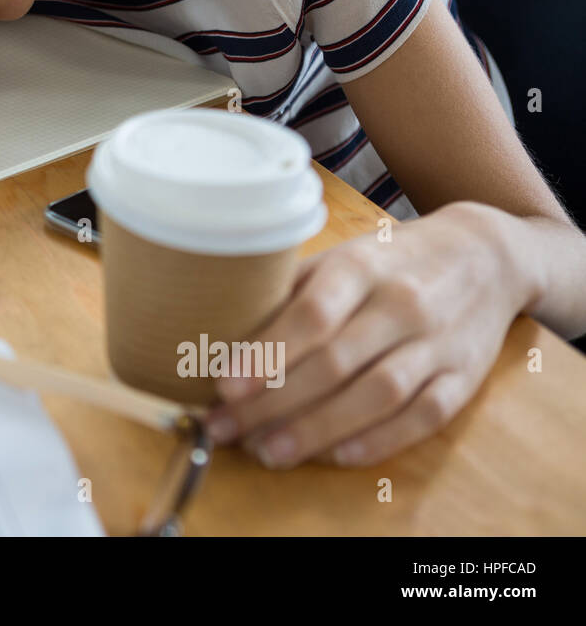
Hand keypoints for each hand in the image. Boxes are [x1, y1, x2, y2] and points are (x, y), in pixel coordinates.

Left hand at [205, 201, 532, 467]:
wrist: (484, 254)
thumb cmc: (389, 261)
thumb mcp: (340, 257)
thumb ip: (290, 294)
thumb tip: (224, 337)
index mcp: (360, 267)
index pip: (312, 314)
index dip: (267, 353)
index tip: (224, 385)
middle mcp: (401, 304)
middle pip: (336, 362)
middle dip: (274, 403)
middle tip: (226, 428)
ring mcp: (437, 342)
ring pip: (378, 394)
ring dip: (319, 429)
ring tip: (269, 452)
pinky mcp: (465, 376)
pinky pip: (424, 416)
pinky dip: (380, 440)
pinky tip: (337, 455)